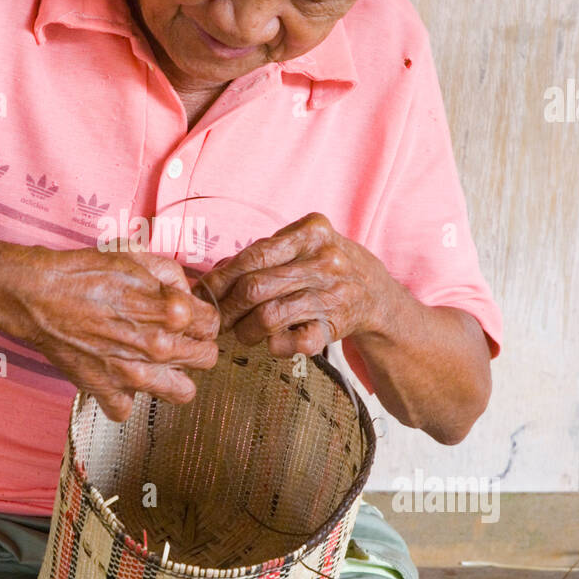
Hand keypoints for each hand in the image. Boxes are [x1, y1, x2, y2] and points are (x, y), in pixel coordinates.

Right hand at [1, 245, 219, 420]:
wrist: (38, 295)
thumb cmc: (83, 273)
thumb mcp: (135, 257)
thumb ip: (171, 274)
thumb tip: (188, 291)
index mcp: (171, 312)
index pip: (213, 324)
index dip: (202, 316)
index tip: (188, 315)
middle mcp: (158, 347)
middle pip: (206, 359)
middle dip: (196, 346)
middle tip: (176, 337)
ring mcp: (133, 375)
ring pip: (183, 393)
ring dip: (175, 377)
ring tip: (158, 361)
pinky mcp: (106, 391)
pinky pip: (128, 410)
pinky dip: (123, 397)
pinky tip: (118, 375)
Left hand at [193, 212, 390, 358]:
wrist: (374, 292)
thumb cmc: (323, 266)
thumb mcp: (300, 246)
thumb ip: (260, 255)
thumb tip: (212, 277)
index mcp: (311, 232)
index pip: (253, 255)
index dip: (221, 277)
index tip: (203, 292)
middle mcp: (325, 261)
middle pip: (256, 287)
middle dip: (227, 307)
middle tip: (217, 319)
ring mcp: (333, 294)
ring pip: (269, 316)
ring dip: (245, 330)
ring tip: (241, 332)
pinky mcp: (337, 326)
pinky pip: (296, 342)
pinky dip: (275, 346)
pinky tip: (270, 342)